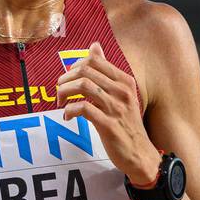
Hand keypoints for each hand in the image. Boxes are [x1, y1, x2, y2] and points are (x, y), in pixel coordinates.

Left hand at [56, 41, 161, 186]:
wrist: (140, 154)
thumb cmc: (127, 124)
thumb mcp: (121, 94)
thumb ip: (106, 71)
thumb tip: (94, 46)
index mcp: (125, 81)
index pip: (94, 60)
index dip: (75, 66)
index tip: (68, 78)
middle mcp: (122, 91)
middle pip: (85, 70)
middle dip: (66, 79)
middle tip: (59, 91)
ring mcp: (116, 108)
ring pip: (83, 86)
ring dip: (65, 92)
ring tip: (60, 102)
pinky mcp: (108, 125)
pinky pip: (83, 108)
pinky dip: (69, 110)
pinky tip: (68, 116)